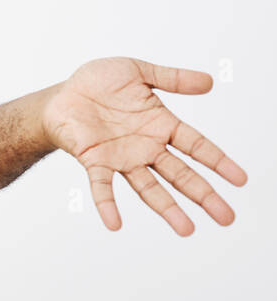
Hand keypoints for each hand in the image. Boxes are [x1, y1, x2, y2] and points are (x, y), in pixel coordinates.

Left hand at [41, 57, 246, 234]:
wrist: (61, 93)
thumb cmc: (97, 83)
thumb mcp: (138, 71)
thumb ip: (172, 78)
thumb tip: (210, 81)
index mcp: (160, 125)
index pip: (196, 146)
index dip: (218, 161)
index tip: (240, 179)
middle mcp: (145, 147)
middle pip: (181, 175)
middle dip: (204, 195)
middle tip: (226, 217)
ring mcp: (121, 158)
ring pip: (149, 188)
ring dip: (167, 209)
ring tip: (187, 229)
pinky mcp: (94, 162)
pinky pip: (102, 186)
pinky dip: (107, 205)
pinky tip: (114, 224)